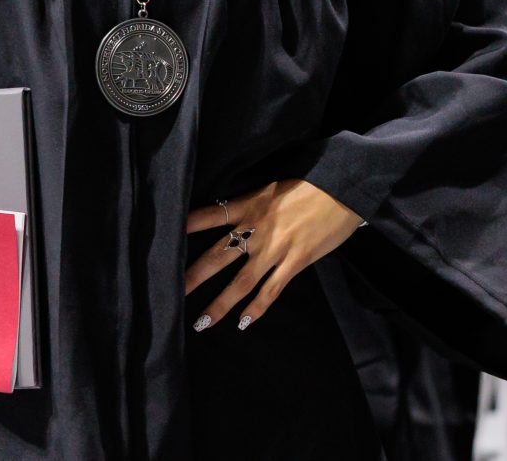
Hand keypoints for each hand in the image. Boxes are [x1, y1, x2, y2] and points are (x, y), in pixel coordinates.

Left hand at [184, 180, 362, 331]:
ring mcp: (275, 248)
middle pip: (217, 256)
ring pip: (241, 281)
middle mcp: (256, 228)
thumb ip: (253, 205)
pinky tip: (244, 322)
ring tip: (201, 322)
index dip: (185, 227)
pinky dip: (257, 308)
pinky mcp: (295, 261)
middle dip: (193, 277)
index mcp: (249, 204)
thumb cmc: (309, 184)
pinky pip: (272, 290)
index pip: (208, 216)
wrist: (342, 188)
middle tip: (171, 292)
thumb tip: (237, 219)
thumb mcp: (273, 187)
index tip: (164, 239)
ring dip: (220, 304)